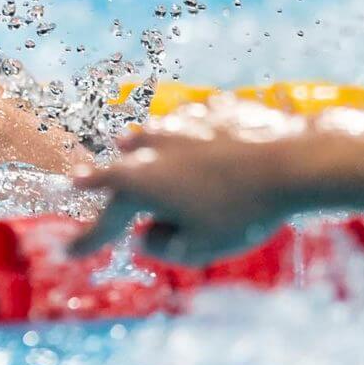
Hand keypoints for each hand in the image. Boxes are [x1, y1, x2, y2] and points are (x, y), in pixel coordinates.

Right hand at [68, 126, 313, 265]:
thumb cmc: (243, 212)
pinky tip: (195, 143)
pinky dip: (183, 137)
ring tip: (128, 148)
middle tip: (80, 181)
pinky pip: (185, 125)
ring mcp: (176, 125)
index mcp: (137, 185)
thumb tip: (144, 236)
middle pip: (115, 167)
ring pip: (145, 138)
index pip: (104, 220)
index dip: (86, 240)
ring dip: (136, 149)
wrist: (294, 161)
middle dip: (98, 179)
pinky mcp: (207, 112)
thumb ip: (163, 248)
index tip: (69, 252)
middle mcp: (146, 149)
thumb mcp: (201, 249)